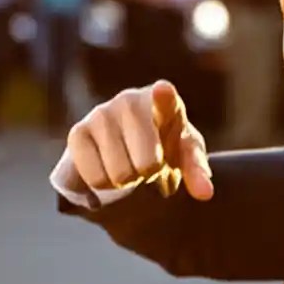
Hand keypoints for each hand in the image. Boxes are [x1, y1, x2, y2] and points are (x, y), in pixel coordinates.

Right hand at [66, 80, 213, 200]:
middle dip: (149, 175)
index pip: (166, 100)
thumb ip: (197, 171)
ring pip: (118, 174)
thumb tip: (205, 193)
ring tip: (129, 167)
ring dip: (126, 182)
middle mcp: (130, 100)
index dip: (163, 97)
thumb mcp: (187, 157)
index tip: (163, 90)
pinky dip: (102, 186)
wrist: (129, 152)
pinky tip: (107, 172)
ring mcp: (101, 114)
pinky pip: (92, 176)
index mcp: (165, 101)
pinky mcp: (77, 132)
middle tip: (148, 167)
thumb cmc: (166, 149)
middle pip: (147, 164)